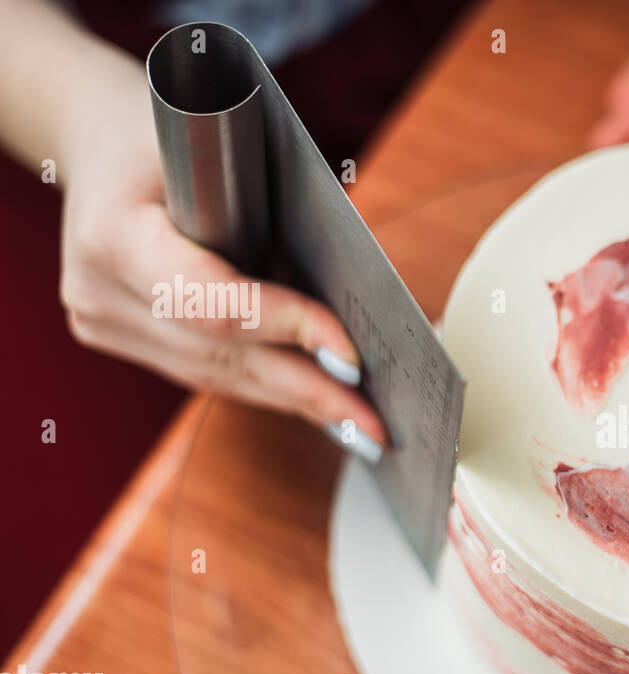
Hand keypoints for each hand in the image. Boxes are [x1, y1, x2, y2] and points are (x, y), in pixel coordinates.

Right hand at [56, 57, 385, 458]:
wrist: (103, 143)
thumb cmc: (181, 138)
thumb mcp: (227, 155)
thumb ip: (276, 226)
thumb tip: (355, 303)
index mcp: (114, 235)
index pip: (211, 301)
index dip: (286, 328)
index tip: (352, 354)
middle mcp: (97, 291)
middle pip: (221, 355)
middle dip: (308, 390)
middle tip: (374, 424)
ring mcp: (101, 323)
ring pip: (217, 376)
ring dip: (294, 399)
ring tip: (358, 423)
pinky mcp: (118, 340)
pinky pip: (205, 373)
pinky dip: (266, 386)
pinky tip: (316, 403)